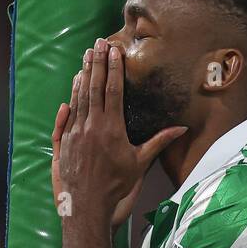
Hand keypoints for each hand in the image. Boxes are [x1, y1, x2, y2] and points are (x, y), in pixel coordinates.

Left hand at [53, 38, 185, 229]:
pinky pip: (67, 113)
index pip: (113, 90)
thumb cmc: (116, 185)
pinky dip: (71, 97)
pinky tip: (74, 85)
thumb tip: (182, 129)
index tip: (115, 51)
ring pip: (79, 97)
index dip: (114, 69)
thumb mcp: (140, 163)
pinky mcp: (64, 140)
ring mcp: (75, 131)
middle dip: (97, 63)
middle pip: (94, 87)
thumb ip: (159, 142)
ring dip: (83, 75)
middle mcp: (92, 125)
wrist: (87, 204)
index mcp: (112, 128)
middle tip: (98, 43)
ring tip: (86, 56)